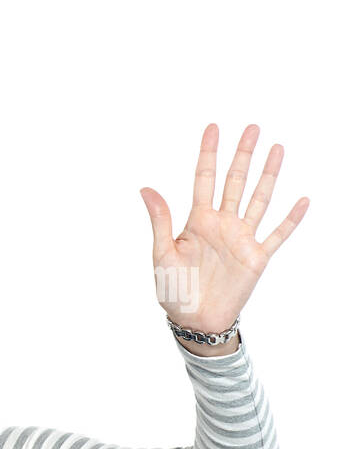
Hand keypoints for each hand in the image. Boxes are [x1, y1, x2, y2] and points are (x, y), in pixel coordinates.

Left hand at [139, 123, 307, 332]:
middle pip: (235, 182)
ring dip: (268, 175)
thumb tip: (145, 188)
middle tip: (252, 128)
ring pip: (258, 199)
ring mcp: (241, 239)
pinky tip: (302, 200)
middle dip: (242, 155)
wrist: (194, 321)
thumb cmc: (173, 290)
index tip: (213, 128)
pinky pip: (277, 235)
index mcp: (197, 221)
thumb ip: (160, 220)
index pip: (204, 179)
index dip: (208, 154)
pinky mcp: (256, 258)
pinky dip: (290, 219)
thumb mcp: (161, 254)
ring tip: (277, 148)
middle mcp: (222, 224)